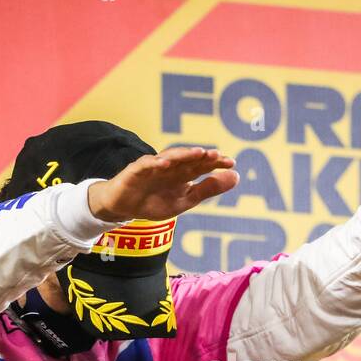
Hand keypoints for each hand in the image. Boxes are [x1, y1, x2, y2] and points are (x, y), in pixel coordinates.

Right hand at [87, 146, 238, 221]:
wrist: (124, 207)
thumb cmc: (155, 201)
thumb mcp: (185, 200)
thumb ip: (208, 189)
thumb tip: (236, 177)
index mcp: (183, 173)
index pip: (201, 165)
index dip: (215, 162)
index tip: (231, 163)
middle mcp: (170, 166)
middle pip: (188, 159)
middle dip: (202, 156)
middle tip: (216, 155)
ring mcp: (153, 167)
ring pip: (170, 157)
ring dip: (184, 154)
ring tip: (198, 153)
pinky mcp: (135, 171)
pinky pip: (146, 165)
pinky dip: (155, 163)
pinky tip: (165, 164)